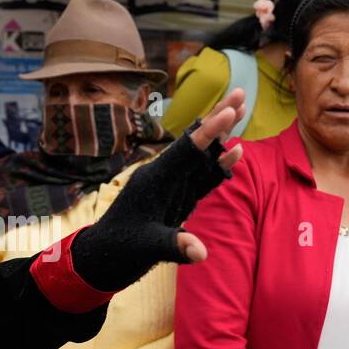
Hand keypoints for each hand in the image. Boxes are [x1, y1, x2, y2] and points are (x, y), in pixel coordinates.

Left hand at [70, 89, 244, 290]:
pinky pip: (203, 177)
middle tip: (242, 93)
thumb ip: (174, 246)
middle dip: (218, 118)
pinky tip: (236, 150)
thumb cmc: (121, 248)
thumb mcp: (146, 247)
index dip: (208, 131)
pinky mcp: (180, 198)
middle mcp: (165, 176)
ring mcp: (173, 186)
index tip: (229, 111)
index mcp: (155, 180)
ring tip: (241, 109)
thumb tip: (202, 254)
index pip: (186, 150)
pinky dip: (219, 164)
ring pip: (201, 156)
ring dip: (222, 134)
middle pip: (196, 143)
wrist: (106, 255)